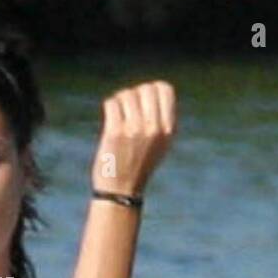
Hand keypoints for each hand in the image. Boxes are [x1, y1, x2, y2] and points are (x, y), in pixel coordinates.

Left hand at [91, 80, 175, 195]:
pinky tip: (110, 117)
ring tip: (118, 116)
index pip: (164, 88)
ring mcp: (135, 129)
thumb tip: (153, 87)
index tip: (143, 101)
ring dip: (119, 101)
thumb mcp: (161, 143)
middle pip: (145, 88)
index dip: (151, 89)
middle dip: (134, 94)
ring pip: (126, 94)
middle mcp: (154, 127)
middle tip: (128, 109)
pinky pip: (112, 103)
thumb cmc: (139, 164)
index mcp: (168, 129)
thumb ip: (161, 118)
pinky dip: (109, 107)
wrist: (121, 190)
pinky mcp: (115, 132)